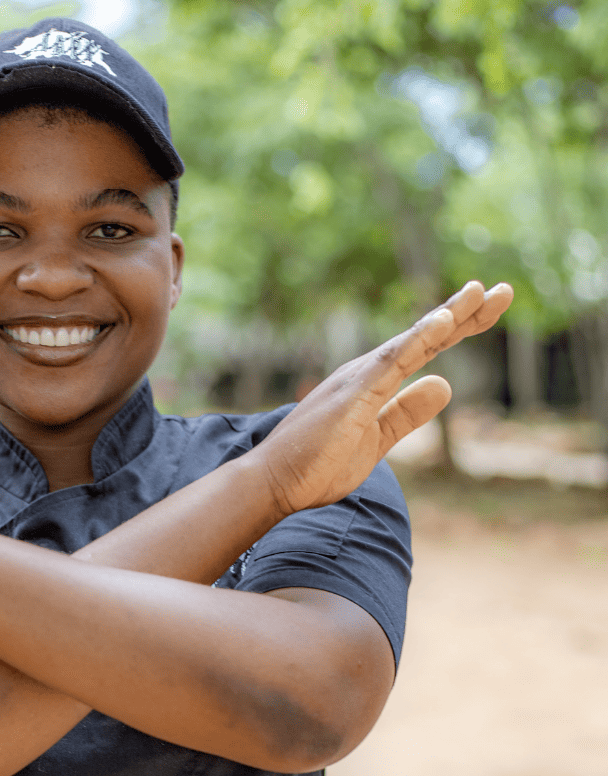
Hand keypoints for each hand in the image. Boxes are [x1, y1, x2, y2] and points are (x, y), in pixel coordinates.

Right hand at [256, 280, 512, 516]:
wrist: (271, 484)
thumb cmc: (314, 466)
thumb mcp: (376, 440)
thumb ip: (407, 413)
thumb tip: (445, 384)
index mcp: (371, 384)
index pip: (424, 351)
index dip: (459, 329)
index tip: (490, 308)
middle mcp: (365, 373)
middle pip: (423, 339)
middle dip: (464, 314)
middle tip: (505, 291)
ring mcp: (356, 381)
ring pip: (410, 343)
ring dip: (446, 318)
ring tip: (481, 294)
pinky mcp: (350, 396)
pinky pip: (389, 364)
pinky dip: (416, 341)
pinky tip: (442, 323)